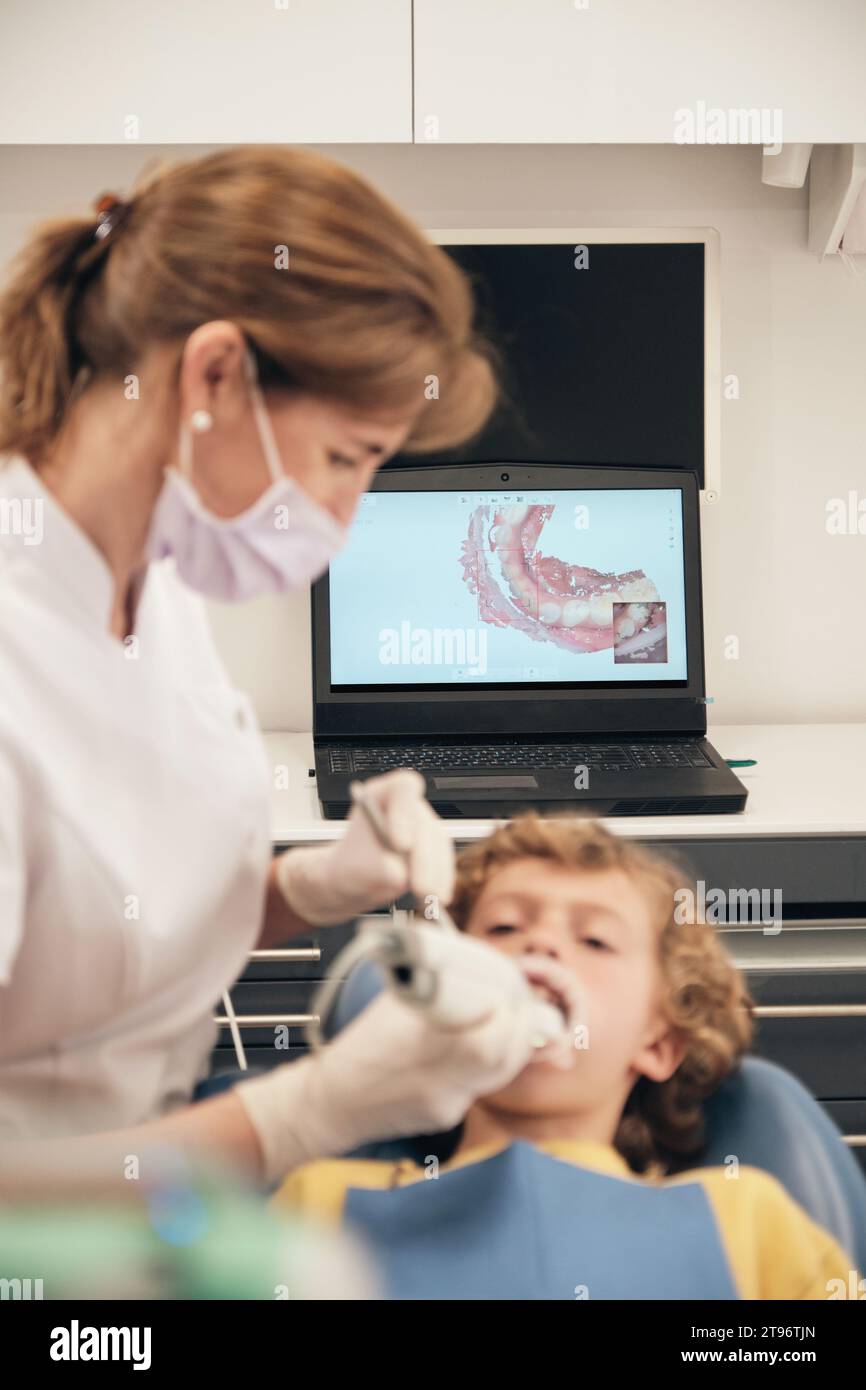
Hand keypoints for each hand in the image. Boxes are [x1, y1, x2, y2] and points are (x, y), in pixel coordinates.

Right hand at [236, 969, 544, 1183]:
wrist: (331, 1103)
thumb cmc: (359, 1047)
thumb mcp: (392, 1005)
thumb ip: (433, 986)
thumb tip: (469, 964)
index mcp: (423, 1039)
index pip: (491, 1033)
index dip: (507, 1012)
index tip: (504, 994)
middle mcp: (439, 1075)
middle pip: (505, 1055)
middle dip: (520, 1027)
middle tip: (518, 1006)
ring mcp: (445, 1101)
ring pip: (500, 1073)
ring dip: (512, 1045)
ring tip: (509, 1023)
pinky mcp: (447, 1117)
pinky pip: (480, 1086)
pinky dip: (487, 1065)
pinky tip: (478, 1048)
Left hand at [276, 769, 453, 925]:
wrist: (355, 881)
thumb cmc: (350, 865)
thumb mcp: (356, 866)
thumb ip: (376, 867)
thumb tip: (399, 874)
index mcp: (381, 795)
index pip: (403, 789)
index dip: (404, 813)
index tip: (400, 844)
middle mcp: (406, 806)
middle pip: (423, 823)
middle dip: (423, 858)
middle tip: (419, 886)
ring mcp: (423, 825)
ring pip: (438, 844)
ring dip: (436, 874)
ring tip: (427, 898)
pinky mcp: (434, 847)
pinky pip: (444, 861)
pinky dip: (441, 881)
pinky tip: (438, 898)